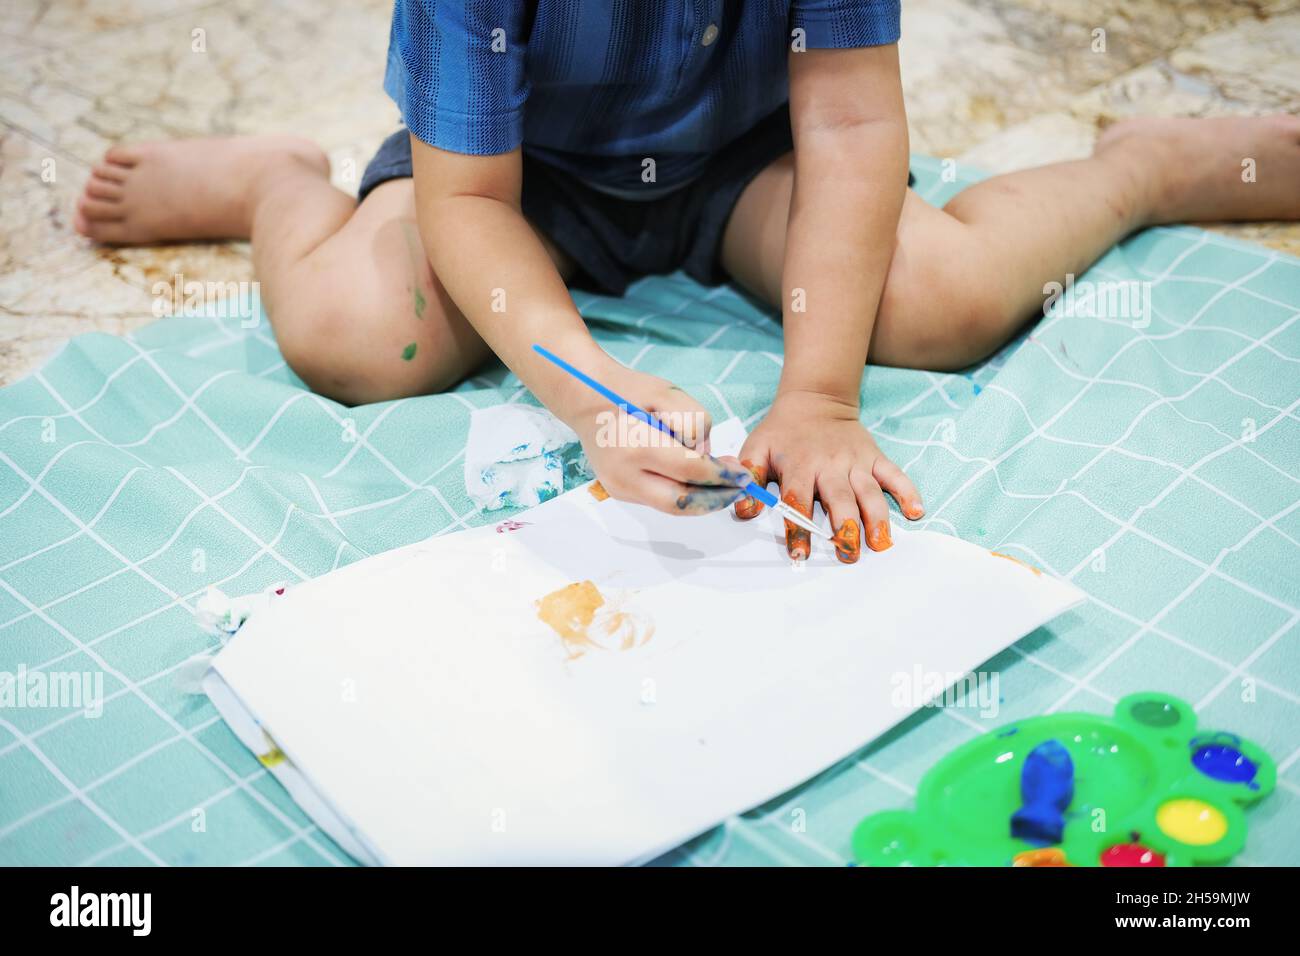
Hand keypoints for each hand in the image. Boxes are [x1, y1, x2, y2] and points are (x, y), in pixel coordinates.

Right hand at [562, 364, 749, 515]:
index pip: (689, 471)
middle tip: (739, 489)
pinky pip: (659, 500)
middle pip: (680, 502)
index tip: (743, 474)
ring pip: (670, 506)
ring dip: (701, 499)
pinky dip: (683, 493)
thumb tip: (712, 460)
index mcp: (636, 445)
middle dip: (715, 500)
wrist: (585, 401)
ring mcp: (619, 487)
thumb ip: (696, 423)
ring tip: (722, 481)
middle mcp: (624, 474)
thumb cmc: (628, 392)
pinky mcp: (619, 492)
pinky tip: (696, 478)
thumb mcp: (669, 393)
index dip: (721, 476)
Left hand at [733, 390, 924, 561]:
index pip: (797, 499)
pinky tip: (917, 512)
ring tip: (880, 544)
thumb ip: (749, 477)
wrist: (815, 399)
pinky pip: (895, 474)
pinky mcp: (875, 457)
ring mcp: (855, 461)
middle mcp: (830, 464)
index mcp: (799, 465)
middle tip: (848, 554)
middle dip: (845, 527)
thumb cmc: (782, 432)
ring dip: (876, 518)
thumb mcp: (756, 448)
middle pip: (839, 498)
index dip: (798, 527)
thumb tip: (742, 509)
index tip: (800, 554)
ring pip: (869, 491)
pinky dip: (908, 492)